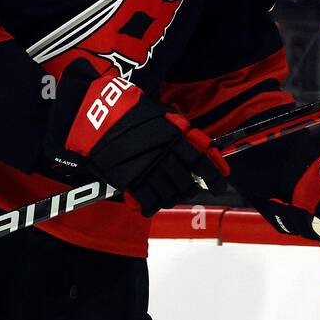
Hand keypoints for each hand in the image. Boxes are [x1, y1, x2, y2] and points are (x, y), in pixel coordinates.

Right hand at [43, 59, 228, 216]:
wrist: (99, 116)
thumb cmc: (132, 112)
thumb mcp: (162, 114)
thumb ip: (183, 130)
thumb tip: (203, 145)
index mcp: (175, 138)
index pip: (202, 163)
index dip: (215, 177)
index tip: (220, 186)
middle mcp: (164, 157)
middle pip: (186, 184)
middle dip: (191, 189)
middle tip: (190, 188)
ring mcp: (148, 171)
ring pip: (169, 195)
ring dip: (173, 197)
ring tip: (170, 194)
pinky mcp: (130, 182)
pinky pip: (148, 202)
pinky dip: (152, 206)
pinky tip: (152, 205)